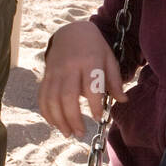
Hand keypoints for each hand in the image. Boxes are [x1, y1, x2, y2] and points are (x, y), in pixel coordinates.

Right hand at [39, 20, 127, 137]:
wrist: (72, 32)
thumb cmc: (95, 48)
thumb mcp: (109, 59)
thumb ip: (115, 80)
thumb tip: (122, 101)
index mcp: (89, 61)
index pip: (91, 86)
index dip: (94, 104)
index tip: (99, 118)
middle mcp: (70, 67)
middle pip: (68, 95)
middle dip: (73, 118)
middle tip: (80, 134)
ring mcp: (55, 71)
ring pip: (52, 98)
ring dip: (58, 119)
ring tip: (68, 133)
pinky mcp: (46, 75)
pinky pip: (42, 96)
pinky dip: (46, 112)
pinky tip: (54, 123)